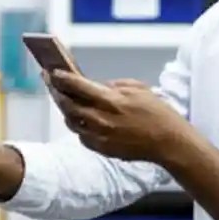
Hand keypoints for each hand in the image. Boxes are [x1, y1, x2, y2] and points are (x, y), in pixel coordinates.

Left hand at [46, 71, 191, 162]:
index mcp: (111, 100)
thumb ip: (114, 85)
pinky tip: (76, 116)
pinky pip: (81, 135)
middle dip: (56, 90)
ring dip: (64, 108)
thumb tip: (96, 86)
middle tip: (49, 80)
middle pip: (68, 104)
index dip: (61, 77)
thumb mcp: (138, 88)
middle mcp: (101, 119)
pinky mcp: (102, 149)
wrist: (169, 142)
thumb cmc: (157, 113)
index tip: (52, 71)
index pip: (77, 86)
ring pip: (71, 121)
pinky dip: (77, 124)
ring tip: (60, 97)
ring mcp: (100, 136)